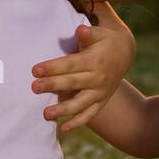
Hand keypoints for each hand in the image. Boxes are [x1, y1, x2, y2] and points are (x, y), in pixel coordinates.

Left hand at [32, 18, 136, 132]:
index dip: (53, 67)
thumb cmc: (104, 41)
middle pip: (72, 83)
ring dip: (63, 110)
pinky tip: (63, 129)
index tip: (35, 70)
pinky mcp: (101, 101)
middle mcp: (97, 78)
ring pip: (80, 103)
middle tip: (34, 88)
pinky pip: (89, 114)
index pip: (70, 65)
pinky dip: (78, 122)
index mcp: (94, 60)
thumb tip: (81, 30)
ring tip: (46, 114)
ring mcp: (99, 92)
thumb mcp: (99, 33)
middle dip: (53, 86)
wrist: (124, 54)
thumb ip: (88, 33)